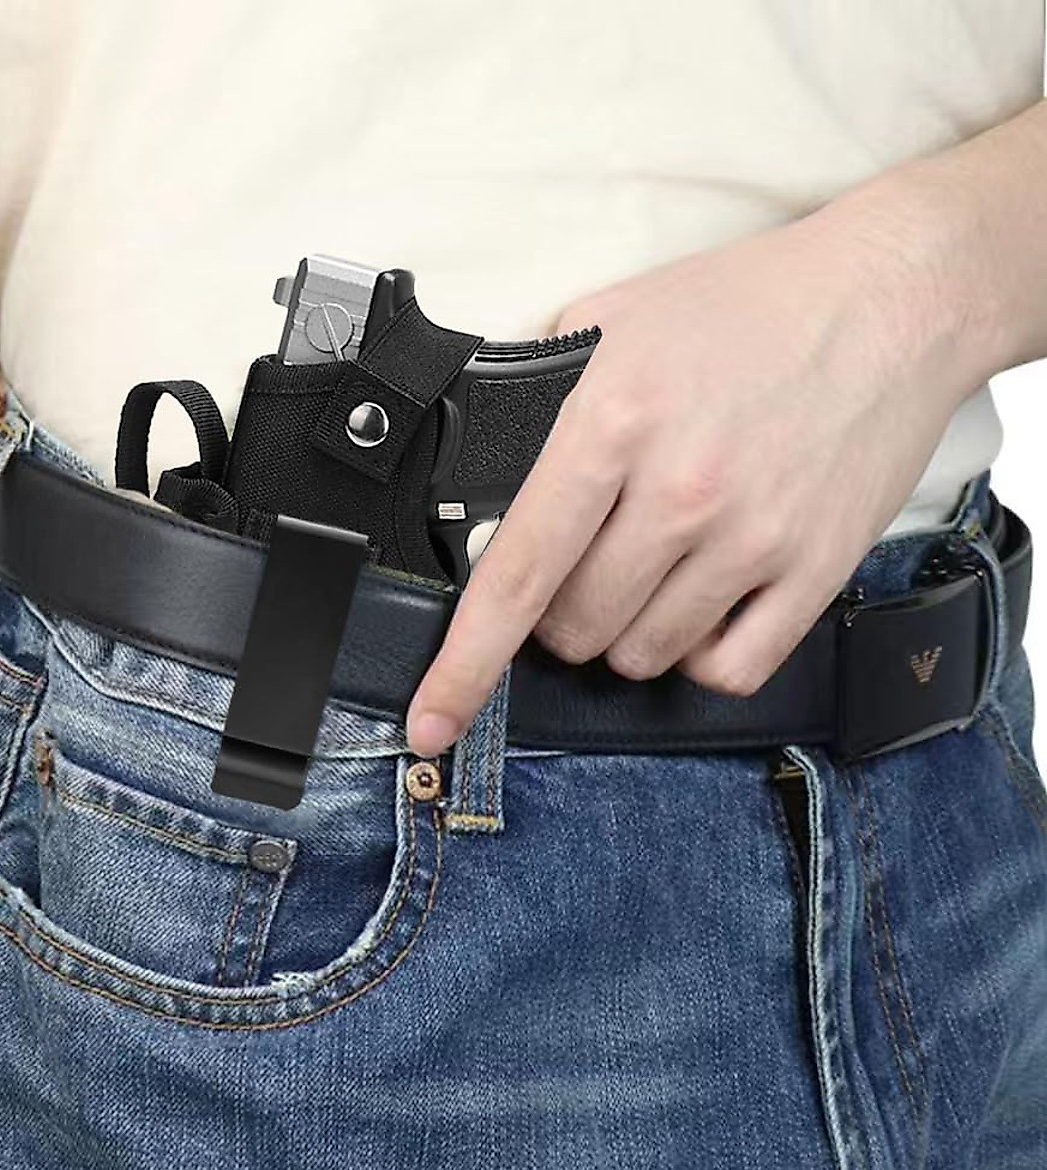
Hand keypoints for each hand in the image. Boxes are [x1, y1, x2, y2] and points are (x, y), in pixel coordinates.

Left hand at [406, 191, 992, 757]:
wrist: (889, 298)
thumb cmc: (745, 307)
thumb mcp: (612, 319)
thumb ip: (538, 397)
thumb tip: (486, 477)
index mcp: (612, 425)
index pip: (517, 574)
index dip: (463, 664)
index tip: (432, 719)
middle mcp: (680, 492)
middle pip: (575, 630)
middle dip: (559, 617)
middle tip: (584, 569)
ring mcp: (753, 537)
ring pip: (644, 656)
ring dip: (626, 633)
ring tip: (651, 570)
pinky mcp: (815, 569)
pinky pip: (730, 670)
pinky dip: (698, 655)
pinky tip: (701, 607)